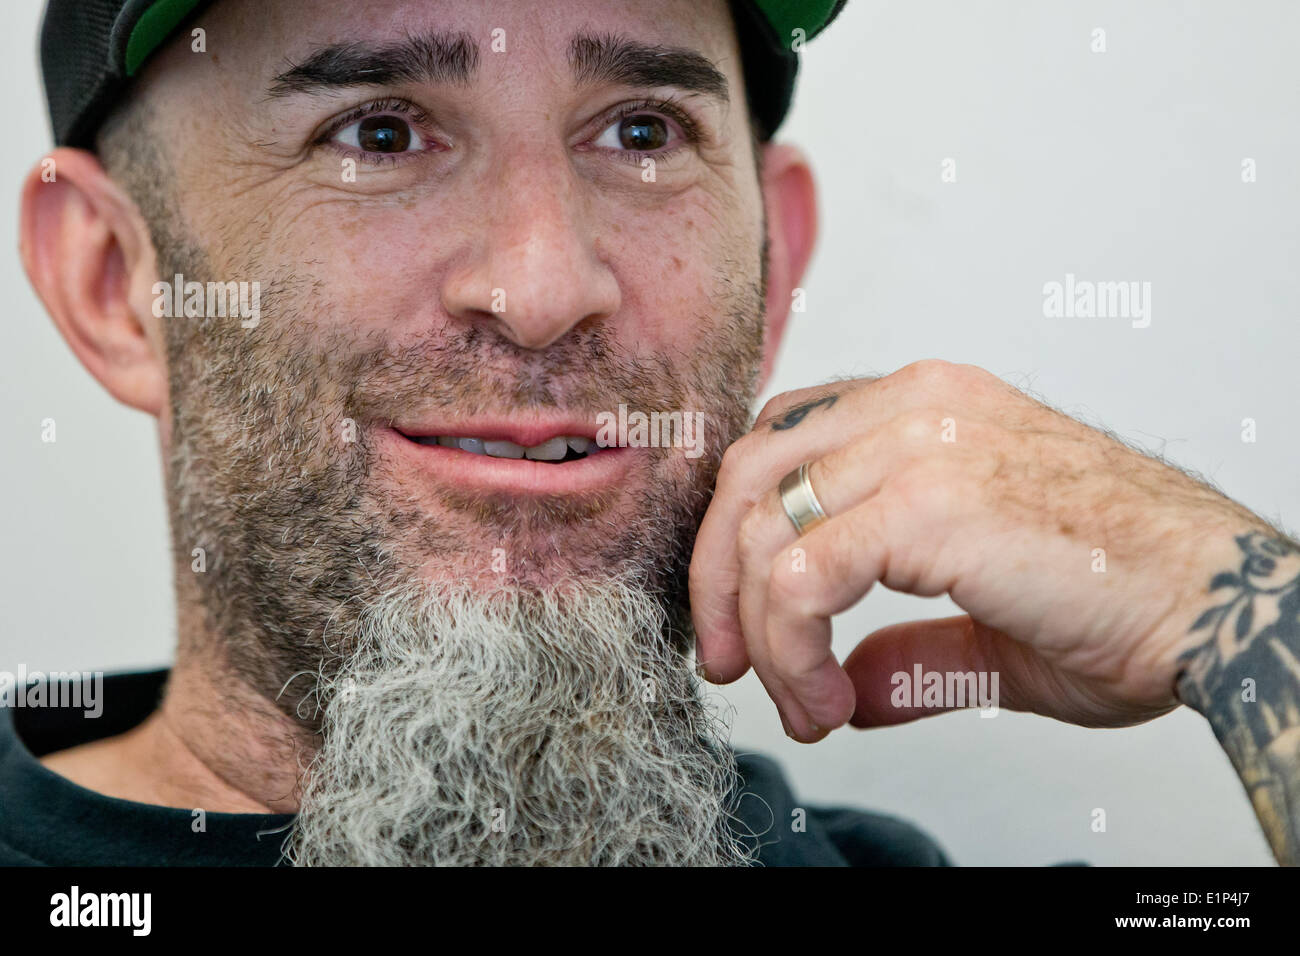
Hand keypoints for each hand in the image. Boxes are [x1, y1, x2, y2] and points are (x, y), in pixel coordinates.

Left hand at [689, 360, 1275, 741]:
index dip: (741, 534)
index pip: (784, 446)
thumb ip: (907, 646)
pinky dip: (791, 647)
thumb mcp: (989, 623)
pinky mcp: (931, 501)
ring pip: (766, 527)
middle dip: (718, 577)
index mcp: (926, 408)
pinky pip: (803, 575)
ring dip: (759, 632)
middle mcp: (915, 405)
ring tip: (802, 705)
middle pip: (752, 473)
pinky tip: (824, 699)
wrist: (1220, 605)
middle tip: (727, 663)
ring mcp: (921, 443)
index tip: (740, 622)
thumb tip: (850, 685)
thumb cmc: (1133, 602)